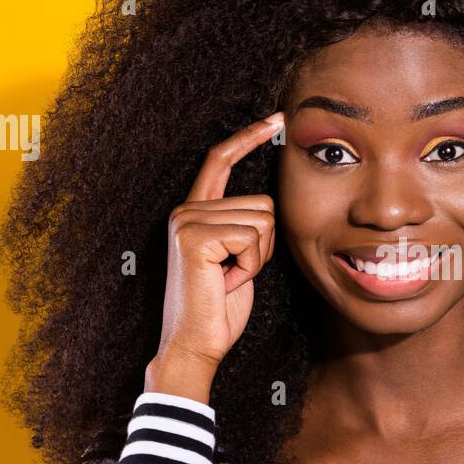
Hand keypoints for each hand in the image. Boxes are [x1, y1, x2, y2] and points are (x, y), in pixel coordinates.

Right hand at [145, 112, 283, 399]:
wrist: (196, 345)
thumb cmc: (220, 309)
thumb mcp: (239, 258)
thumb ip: (246, 227)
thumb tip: (271, 205)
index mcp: (195, 211)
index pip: (221, 158)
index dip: (249, 136)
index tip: (277, 118)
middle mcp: (186, 209)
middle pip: (263, 202)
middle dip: (265, 245)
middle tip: (235, 273)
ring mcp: (187, 220)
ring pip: (263, 220)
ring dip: (258, 257)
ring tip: (229, 278)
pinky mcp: (194, 236)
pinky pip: (254, 238)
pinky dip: (251, 265)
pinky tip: (227, 281)